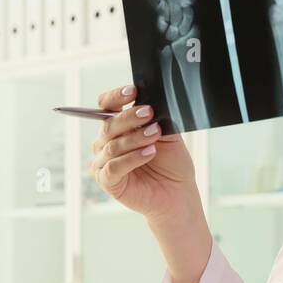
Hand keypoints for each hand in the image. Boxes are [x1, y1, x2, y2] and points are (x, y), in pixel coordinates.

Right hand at [89, 84, 197, 220]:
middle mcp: (107, 143)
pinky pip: (113, 167)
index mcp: (119, 127)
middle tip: (149, 113)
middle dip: (130, 117)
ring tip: (155, 134)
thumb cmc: (171, 163)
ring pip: (112, 145)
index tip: (133, 91)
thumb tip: (151, 101)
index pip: (107, 106)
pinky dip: (132, 158)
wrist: (178, 192)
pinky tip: (149, 153)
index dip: (116, 97)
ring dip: (135, 138)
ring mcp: (104, 162)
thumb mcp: (168, 134)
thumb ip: (157, 118)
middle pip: (109, 124)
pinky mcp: (107, 181)